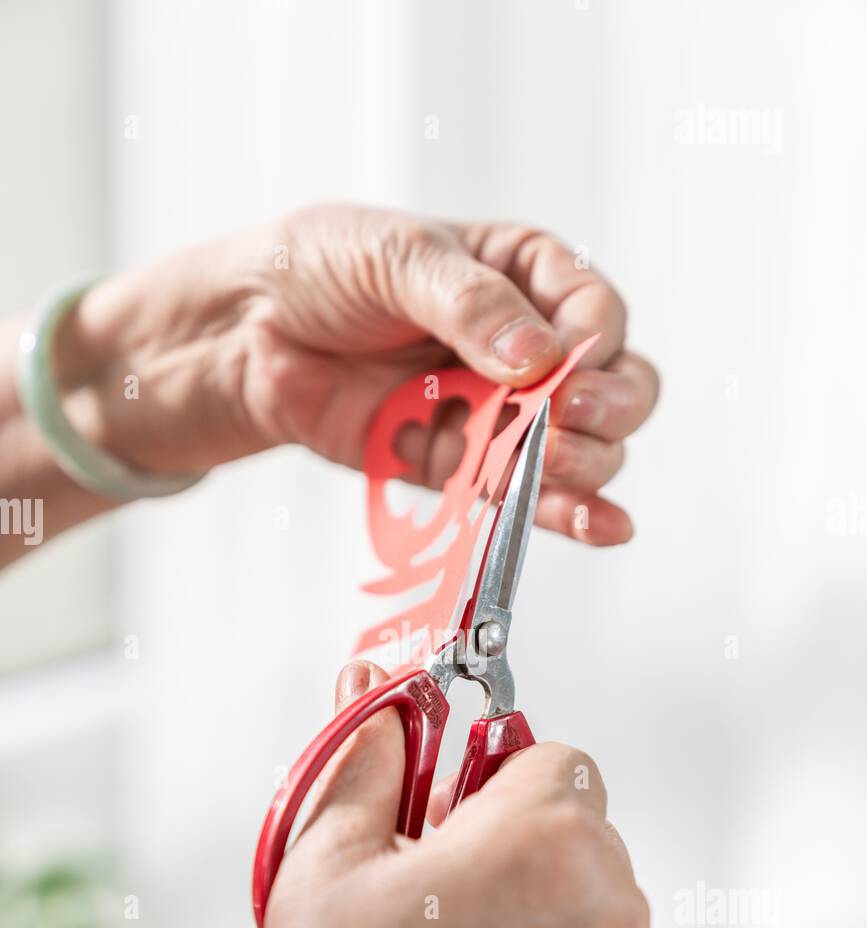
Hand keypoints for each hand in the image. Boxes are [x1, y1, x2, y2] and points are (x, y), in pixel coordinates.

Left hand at [61, 206, 658, 543]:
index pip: (595, 313)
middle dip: (604, 409)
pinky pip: (527, 494)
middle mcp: (524, 346)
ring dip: (584, 465)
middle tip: (566, 418)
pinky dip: (567, 515)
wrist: (244, 337)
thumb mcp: (396, 255)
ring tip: (550, 464)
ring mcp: (497, 411)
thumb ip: (470, 304)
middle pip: (611, 387)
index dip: (594, 345)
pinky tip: (603, 527)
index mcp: (522, 273)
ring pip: (582, 449)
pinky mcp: (461, 465)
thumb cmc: (317, 268)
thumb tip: (540, 356)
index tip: (568, 370)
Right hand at [220, 661, 656, 927]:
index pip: (556, 755)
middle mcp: (607, 906)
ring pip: (600, 898)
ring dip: (546, 905)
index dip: (497, 774)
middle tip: (442, 885)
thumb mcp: (328, 855)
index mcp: (541, 840)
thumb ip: (368, 754)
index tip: (456, 806)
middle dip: (519, 838)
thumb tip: (376, 688)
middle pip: (583, 826)